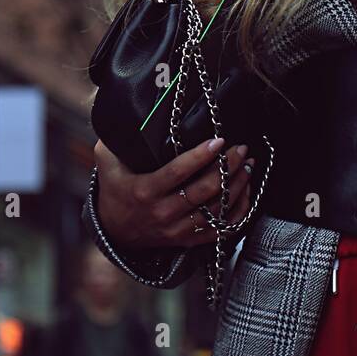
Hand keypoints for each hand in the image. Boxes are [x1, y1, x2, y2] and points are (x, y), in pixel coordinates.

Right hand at [94, 136, 254, 249]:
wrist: (114, 232)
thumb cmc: (115, 191)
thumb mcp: (108, 164)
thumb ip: (114, 141)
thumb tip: (126, 115)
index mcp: (145, 191)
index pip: (177, 172)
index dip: (200, 156)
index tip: (219, 141)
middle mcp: (163, 212)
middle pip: (204, 191)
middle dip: (228, 168)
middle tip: (241, 150)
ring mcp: (177, 230)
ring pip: (216, 211)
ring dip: (237, 187)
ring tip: (248, 166)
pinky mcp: (188, 240)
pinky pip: (221, 230)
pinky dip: (237, 212)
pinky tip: (245, 193)